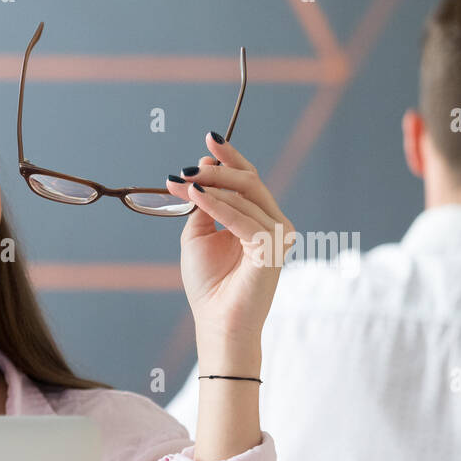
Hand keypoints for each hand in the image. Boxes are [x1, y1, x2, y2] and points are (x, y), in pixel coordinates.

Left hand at [165, 133, 293, 362]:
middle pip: (249, 182)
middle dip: (216, 170)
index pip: (249, 179)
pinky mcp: (272, 248)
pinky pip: (242, 220)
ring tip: (183, 182)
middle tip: (187, 167)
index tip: (209, 139)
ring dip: (211, 186)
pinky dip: (218, 206)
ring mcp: (278, 235)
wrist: (218, 321)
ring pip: (246, 196)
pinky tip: (197, 197)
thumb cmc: (209, 284)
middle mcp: (274, 223)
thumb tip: (199, 172)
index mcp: (259, 218)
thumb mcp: (198, 236)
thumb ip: (202, 206)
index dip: (230, 158)